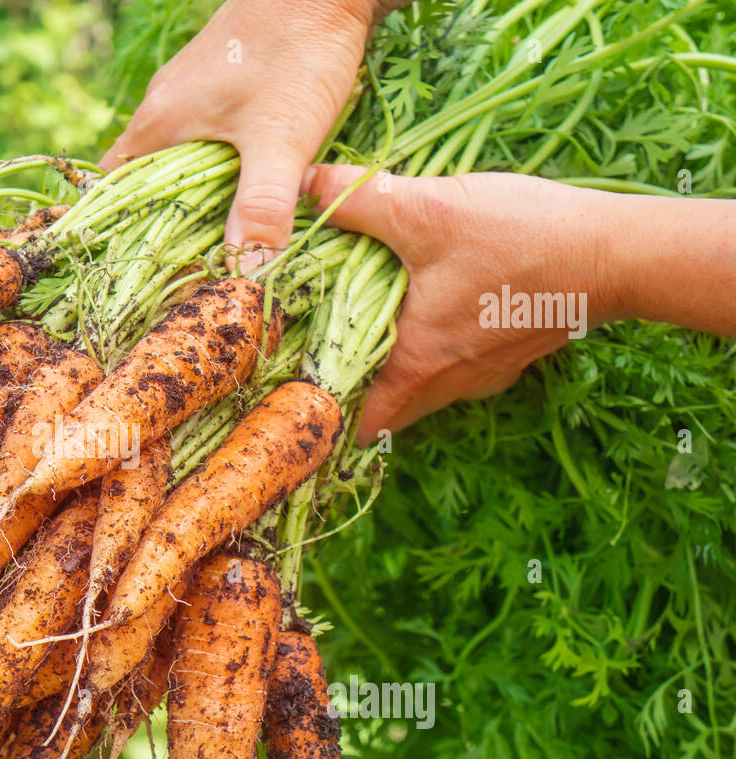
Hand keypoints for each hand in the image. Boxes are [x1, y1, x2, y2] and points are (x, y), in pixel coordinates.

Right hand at [101, 0, 393, 268]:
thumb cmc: (295, 50)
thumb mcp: (280, 137)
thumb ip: (261, 206)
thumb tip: (244, 275)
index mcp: (155, 126)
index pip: (111, 194)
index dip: (120, 237)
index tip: (140, 276)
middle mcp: (160, 110)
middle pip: (143, 185)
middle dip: (161, 228)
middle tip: (185, 274)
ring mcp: (188, 95)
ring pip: (174, 163)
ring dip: (191, 201)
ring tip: (214, 243)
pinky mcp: (219, 84)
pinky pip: (201, 141)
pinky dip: (213, 172)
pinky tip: (243, 189)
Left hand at [301, 165, 617, 443]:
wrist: (617, 253)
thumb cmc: (520, 240)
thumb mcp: (428, 211)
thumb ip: (360, 200)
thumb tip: (307, 185)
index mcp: (416, 366)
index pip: (355, 420)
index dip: (323, 412)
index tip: (296, 388)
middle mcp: (448, 384)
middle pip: (385, 408)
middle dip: (353, 387)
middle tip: (320, 350)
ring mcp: (484, 375)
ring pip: (420, 388)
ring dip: (393, 366)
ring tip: (364, 325)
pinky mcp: (509, 355)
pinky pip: (455, 366)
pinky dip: (432, 349)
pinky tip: (425, 307)